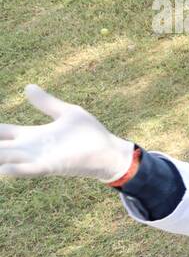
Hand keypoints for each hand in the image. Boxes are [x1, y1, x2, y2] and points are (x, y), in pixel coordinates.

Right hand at [0, 85, 134, 180]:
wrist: (109, 151)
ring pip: (3, 158)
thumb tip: (28, 86)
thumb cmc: (90, 134)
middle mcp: (27, 149)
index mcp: (30, 136)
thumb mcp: (65, 113)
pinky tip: (2, 168)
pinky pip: (25, 169)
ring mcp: (36, 158)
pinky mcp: (49, 167)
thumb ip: (45, 103)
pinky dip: (12, 169)